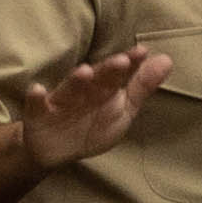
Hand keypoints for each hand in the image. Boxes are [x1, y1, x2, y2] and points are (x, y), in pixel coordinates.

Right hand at [13, 48, 172, 175]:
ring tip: (84, 72)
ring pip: (69, 89)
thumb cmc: (93, 124)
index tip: (142, 52)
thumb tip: (167, 60)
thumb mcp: (122, 109)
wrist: (56, 150)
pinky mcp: (38, 114)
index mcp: (105, 87)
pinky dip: (35, 98)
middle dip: (108, 70)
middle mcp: (84, 90)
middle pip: (96, 79)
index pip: (119, 73)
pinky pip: (36, 105)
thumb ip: (142, 87)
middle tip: (121, 61)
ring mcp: (60, 100)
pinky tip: (37, 90)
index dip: (131, 63)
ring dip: (75, 81)